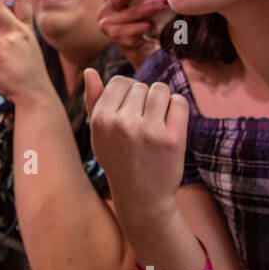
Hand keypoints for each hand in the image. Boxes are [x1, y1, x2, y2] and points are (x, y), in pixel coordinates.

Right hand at [83, 70, 186, 230]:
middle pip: (141, 85)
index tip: (131, 112)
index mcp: (100, 120)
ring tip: (157, 122)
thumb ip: (93, 101)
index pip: (120, 82)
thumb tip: (90, 70)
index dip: (129, 93)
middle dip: (145, 100)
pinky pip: (179, 102)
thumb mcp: (99, 134)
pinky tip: (171, 127)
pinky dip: (177, 110)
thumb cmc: (120, 161)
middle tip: (143, 125)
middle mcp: (122, 123)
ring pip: (161, 90)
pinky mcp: (172, 138)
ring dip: (162, 102)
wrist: (142, 198)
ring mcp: (148, 131)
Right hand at [96, 0, 171, 69]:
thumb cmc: (142, 22)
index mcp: (108, 1)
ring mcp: (109, 26)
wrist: (142, 50)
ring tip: (165, 2)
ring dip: (150, 6)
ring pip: (133, 12)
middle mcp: (104, 12)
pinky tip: (154, 27)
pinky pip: (137, 28)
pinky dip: (147, 26)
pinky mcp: (118, 38)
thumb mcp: (138, 5)